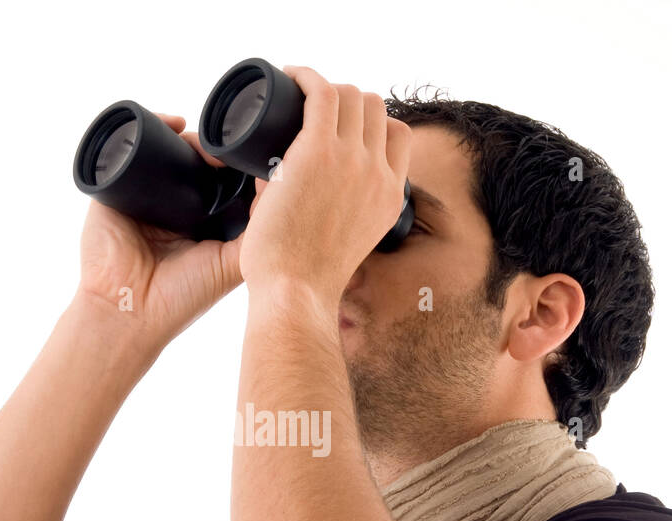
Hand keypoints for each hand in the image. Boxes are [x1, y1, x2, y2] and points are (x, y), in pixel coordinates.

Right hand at [74, 113, 243, 350]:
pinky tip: (176, 122)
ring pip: (168, 149)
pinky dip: (152, 125)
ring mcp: (141, 194)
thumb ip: (257, 234)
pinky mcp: (112, 186)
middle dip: (216, 144)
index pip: (221, 181)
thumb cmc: (180, 298)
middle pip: (196, 160)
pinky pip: (130, 147)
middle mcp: (171, 205)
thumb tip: (287, 191)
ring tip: (209, 137)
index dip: (239, 164)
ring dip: (190, 136)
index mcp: (198, 221)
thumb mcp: (230, 263)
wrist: (128, 312)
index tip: (262, 150)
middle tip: (237, 137)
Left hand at [239, 66, 410, 307]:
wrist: (295, 293)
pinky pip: (321, 92)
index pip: (396, 136)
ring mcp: (353, 161)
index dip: (370, 123)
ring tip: (298, 93)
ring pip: (351, 95)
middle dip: (347, 102)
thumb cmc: (301, 279)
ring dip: (326, 88)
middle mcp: (379, 174)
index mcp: (390, 197)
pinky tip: (289, 75)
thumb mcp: (339, 244)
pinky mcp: (319, 151)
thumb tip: (275, 183)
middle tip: (312, 110)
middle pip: (375, 108)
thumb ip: (328, 212)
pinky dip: (305, 76)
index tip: (342, 126)